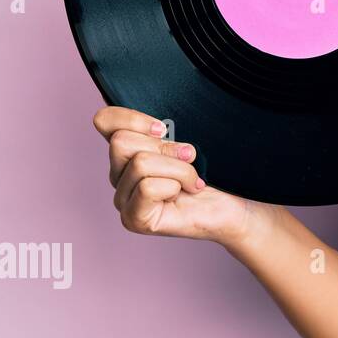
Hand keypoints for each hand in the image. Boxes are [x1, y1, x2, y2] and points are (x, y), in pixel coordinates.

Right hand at [92, 106, 278, 249]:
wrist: (233, 204)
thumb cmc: (212, 172)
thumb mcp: (184, 143)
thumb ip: (161, 133)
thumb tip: (158, 128)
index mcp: (127, 152)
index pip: (104, 120)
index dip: (132, 118)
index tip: (163, 128)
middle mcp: (118, 175)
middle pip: (122, 142)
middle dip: (165, 147)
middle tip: (189, 157)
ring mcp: (123, 200)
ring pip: (140, 163)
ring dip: (179, 168)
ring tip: (193, 179)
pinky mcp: (134, 219)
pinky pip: (148, 187)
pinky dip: (176, 185)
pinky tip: (186, 193)